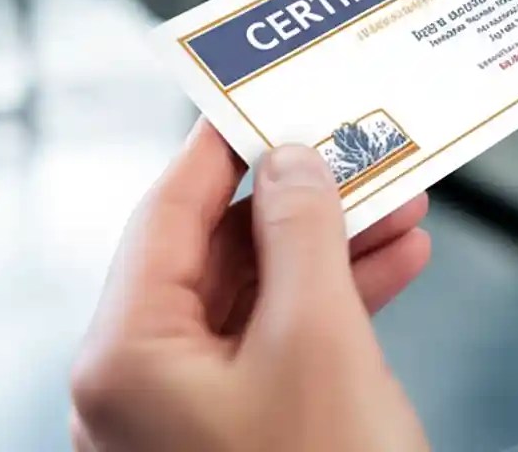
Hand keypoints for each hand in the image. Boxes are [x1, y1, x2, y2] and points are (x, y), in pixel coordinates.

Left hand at [71, 122, 429, 451]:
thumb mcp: (318, 341)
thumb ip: (301, 235)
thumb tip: (289, 167)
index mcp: (125, 360)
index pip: (166, 214)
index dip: (219, 149)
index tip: (260, 99)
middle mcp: (136, 388)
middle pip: (213, 254)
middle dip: (298, 204)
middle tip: (349, 155)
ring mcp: (181, 416)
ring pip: (252, 298)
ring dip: (326, 252)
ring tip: (391, 209)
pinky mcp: (230, 434)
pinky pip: (273, 346)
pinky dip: (329, 307)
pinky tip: (387, 268)